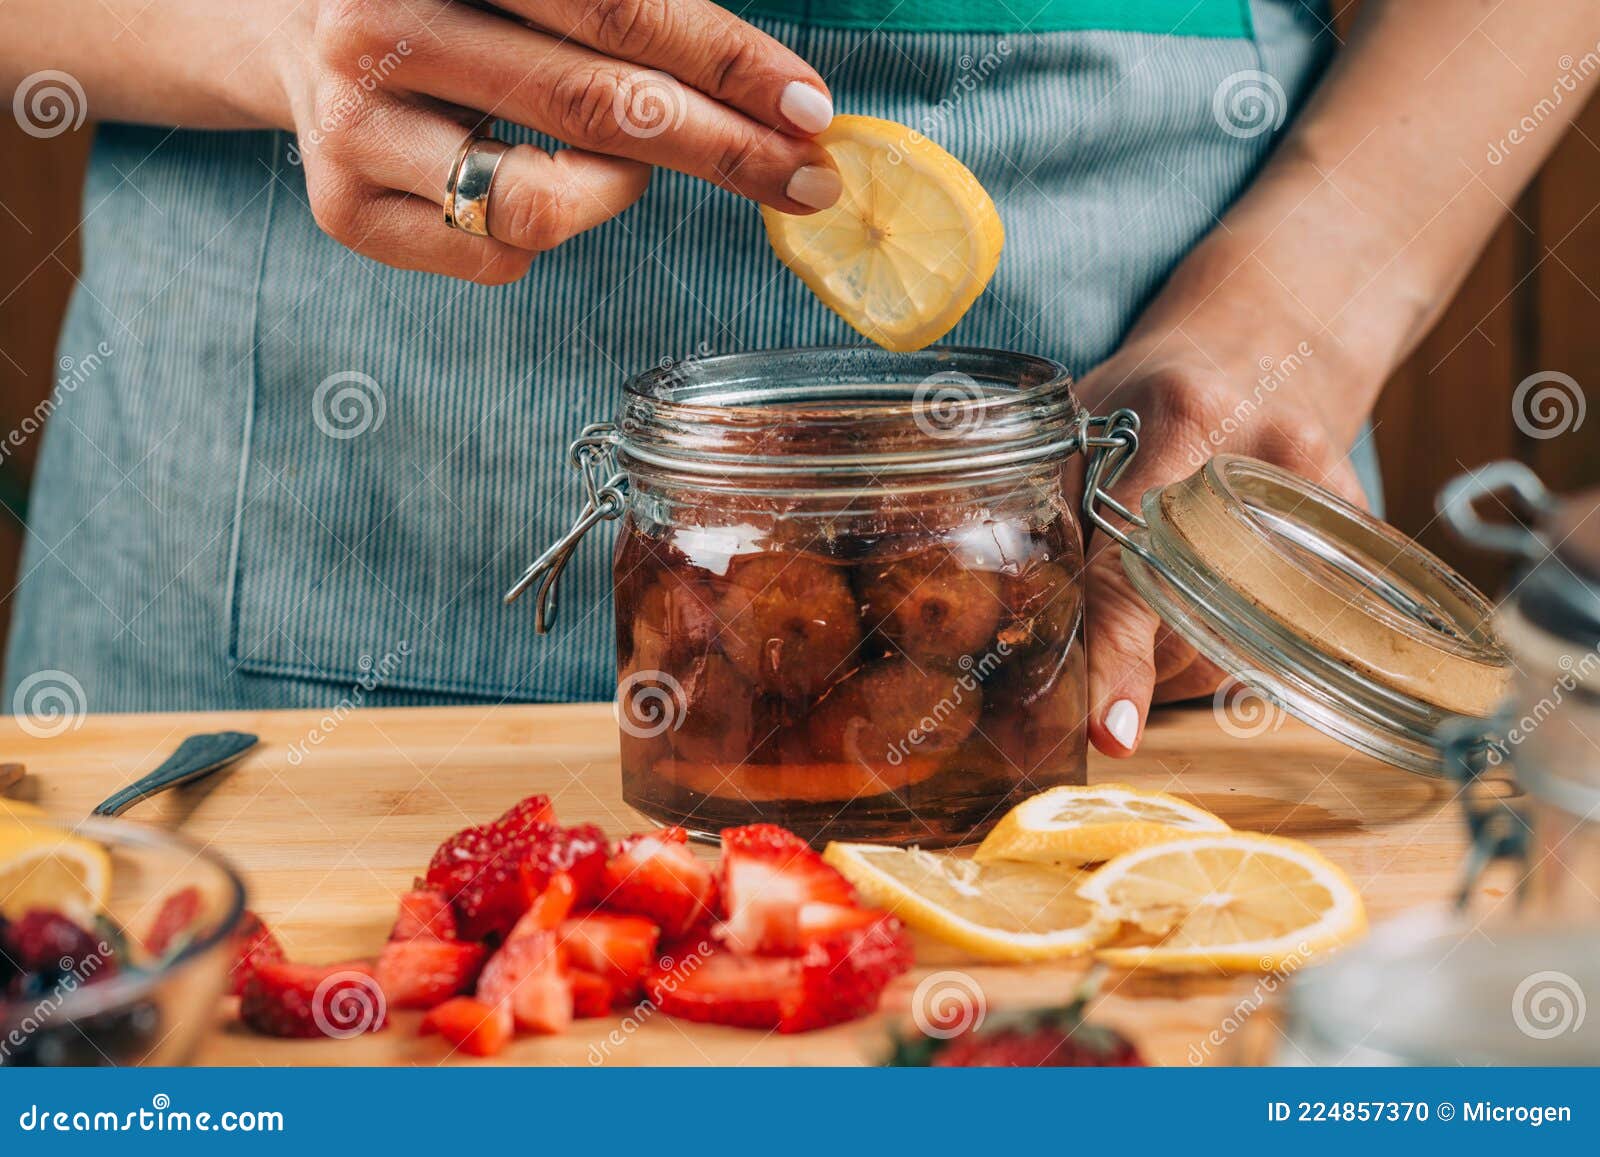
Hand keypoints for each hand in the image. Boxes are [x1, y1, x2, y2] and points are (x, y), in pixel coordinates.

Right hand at [285, 0, 839, 282]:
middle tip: (806, 177)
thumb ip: (619, 11)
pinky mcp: (342, 208)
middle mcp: (378, 27)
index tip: (808, 108)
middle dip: (723, 149)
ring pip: (543, 204)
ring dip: (620, 193)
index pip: (616, 7)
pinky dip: (546, 233)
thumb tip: (767, 92)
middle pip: (593, 107)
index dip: (725, 62)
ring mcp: (353, 125)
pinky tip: (528, 182)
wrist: (288, 24)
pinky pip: (496, 256)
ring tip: (619, 164)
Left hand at [1074, 352, 1366, 756]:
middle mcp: (1272, 458)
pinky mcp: (1363, 535)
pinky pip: (1289, 638)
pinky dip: (1229, 653)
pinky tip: (1200, 616)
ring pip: (1245, 647)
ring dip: (1180, 667)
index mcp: (1185, 419)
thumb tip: (1006, 640)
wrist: (1263, 344)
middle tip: (1095, 662)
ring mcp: (1331, 498)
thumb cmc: (1145, 396)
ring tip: (1149, 617)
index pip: (1140, 563)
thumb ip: (1043, 519)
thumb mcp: (1077, 429)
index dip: (1120, 656)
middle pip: (1199, 625)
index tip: (1109, 731)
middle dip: (1139, 666)